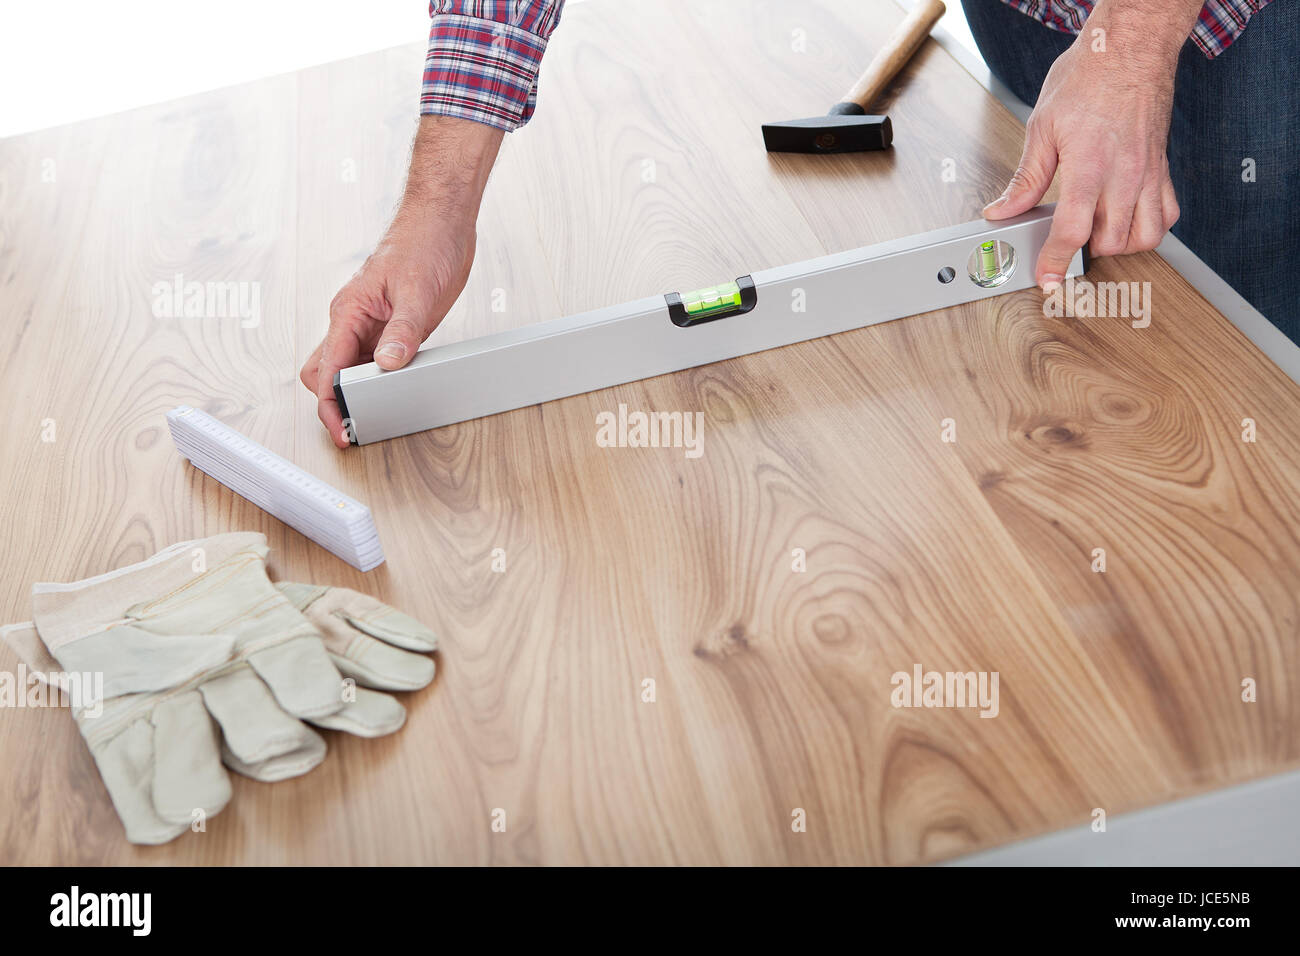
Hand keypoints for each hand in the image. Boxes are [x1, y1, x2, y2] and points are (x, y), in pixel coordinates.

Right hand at [301, 116, 502, 446]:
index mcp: (348, 312)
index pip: (327, 369)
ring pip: (348, 368)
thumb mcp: (418, 292)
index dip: (330, 404)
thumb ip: (403, 332)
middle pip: (324, 372)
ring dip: (355, 393)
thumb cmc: (424, 244)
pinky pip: (374, 360)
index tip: (342, 429)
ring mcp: (370, 324)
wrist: (441, 220)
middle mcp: (352, 320)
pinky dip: (377, 380)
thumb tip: (388, 365)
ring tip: (375, 417)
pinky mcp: (391, 326)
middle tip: (356, 429)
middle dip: (333, 403)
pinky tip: (395, 390)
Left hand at [982, 0, 1200, 289]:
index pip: (1072, 231)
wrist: (1130, 48)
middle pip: (1112, 242)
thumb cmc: (1088, 78)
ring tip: (1097, 230)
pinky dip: (1150, 227)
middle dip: (1087, 251)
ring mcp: (1150, 173)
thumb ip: (1025, 178)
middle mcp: (1126, 174)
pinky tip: (1126, 217)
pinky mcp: (1163, 167)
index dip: (1055, 261)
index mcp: (1090, 165)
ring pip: (1148, 236)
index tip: (1046, 278)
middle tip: (1065, 240)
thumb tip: (1001, 211)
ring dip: (1121, 245)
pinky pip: (1169, 213)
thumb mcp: (1042, 127)